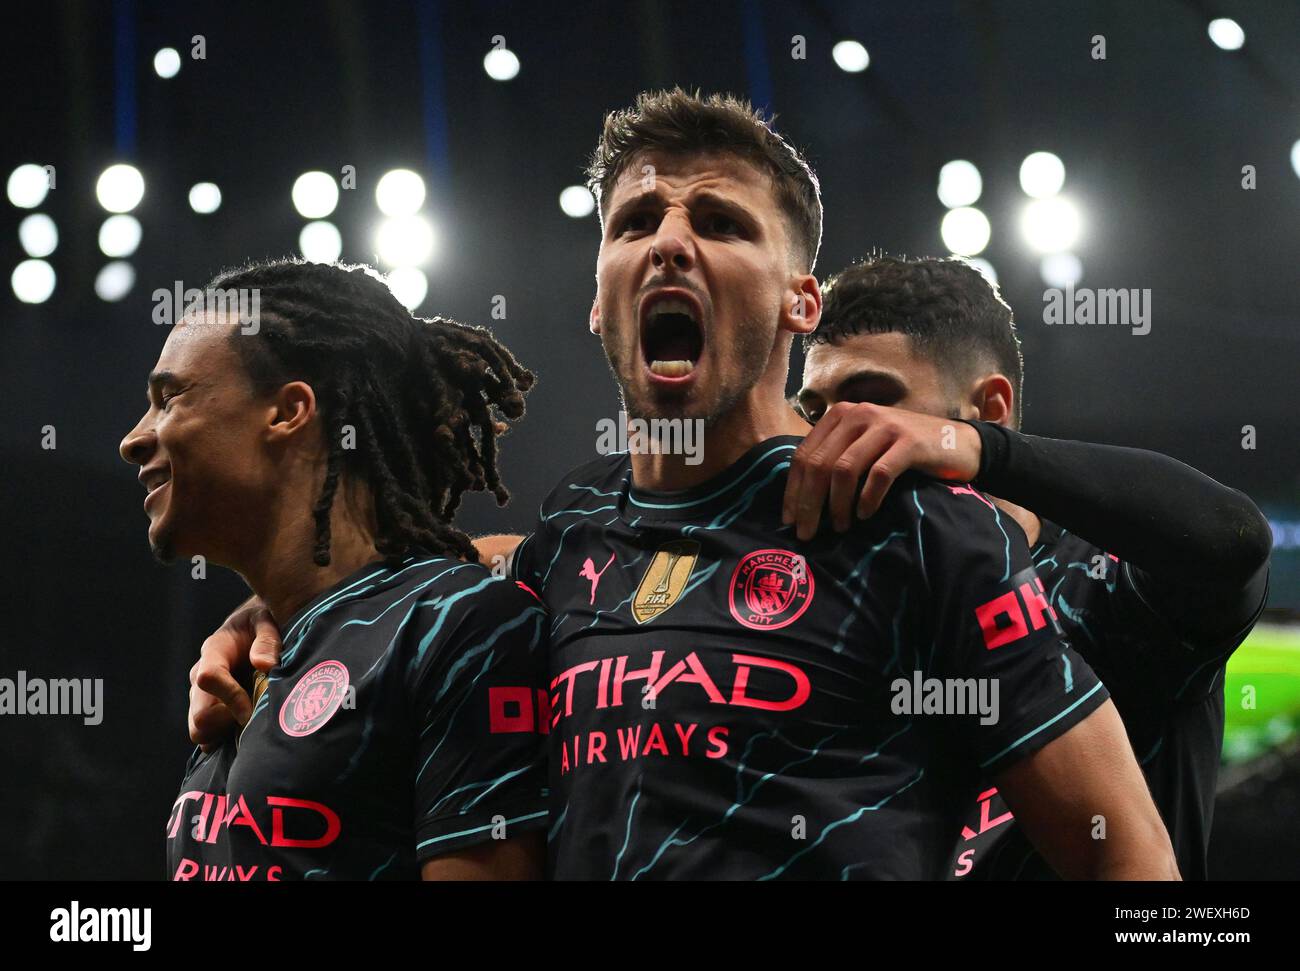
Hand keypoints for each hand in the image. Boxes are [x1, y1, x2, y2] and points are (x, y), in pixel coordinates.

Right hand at [187, 596, 283, 749]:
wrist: (252, 631)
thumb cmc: (262, 625)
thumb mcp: (267, 622)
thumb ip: (267, 639)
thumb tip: (265, 665)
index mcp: (214, 650)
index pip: (209, 678)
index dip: (231, 697)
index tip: (253, 709)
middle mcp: (200, 675)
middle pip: (200, 715)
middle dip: (228, 723)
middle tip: (255, 718)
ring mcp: (201, 695)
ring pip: (200, 730)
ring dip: (226, 733)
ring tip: (252, 722)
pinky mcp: (207, 710)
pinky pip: (207, 736)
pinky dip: (225, 740)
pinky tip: (246, 732)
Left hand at [782, 402, 981, 539]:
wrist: (959, 444)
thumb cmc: (904, 451)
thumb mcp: (864, 446)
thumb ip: (835, 459)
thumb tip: (801, 499)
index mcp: (840, 415)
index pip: (804, 455)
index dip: (794, 491)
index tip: (790, 521)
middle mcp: (859, 414)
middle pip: (819, 464)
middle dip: (809, 503)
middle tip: (808, 533)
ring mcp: (884, 426)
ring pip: (844, 469)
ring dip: (837, 505)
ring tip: (840, 527)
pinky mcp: (908, 442)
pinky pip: (878, 474)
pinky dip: (867, 499)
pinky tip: (864, 515)